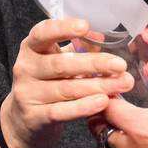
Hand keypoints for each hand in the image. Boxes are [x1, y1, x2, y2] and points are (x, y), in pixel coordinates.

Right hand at [3, 18, 135, 147]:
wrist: (25, 120)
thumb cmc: (47, 83)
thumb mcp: (59, 61)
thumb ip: (79, 48)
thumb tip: (101, 37)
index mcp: (31, 48)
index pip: (42, 33)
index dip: (63, 28)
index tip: (85, 26)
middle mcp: (25, 68)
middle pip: (61, 64)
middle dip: (94, 64)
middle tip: (120, 65)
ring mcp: (27, 94)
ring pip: (66, 89)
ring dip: (97, 86)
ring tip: (122, 84)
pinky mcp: (34, 117)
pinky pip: (61, 112)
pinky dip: (83, 107)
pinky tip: (103, 102)